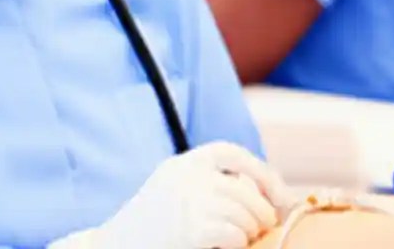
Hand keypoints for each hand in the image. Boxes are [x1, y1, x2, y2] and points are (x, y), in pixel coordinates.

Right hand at [55, 142, 294, 248]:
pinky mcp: (192, 230)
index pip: (229, 153)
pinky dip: (238, 243)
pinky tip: (224, 247)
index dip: (259, 171)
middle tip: (261, 230)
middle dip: (263, 213)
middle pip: (246, 190)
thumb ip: (209, 186)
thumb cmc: (151, 229)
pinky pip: (236, 234)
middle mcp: (184, 177)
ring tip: (238, 240)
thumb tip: (271, 197)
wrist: (116, 247)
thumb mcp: (173, 194)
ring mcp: (187, 202)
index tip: (277, 194)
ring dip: (250, 232)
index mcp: (179, 165)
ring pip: (246, 214)